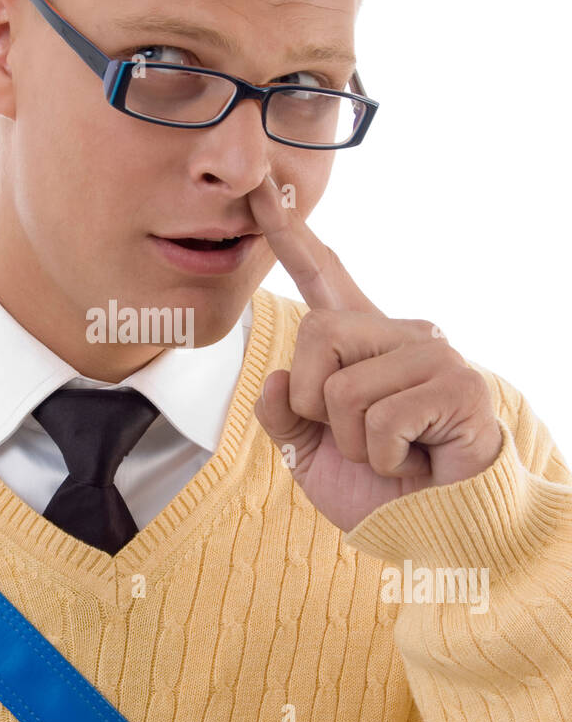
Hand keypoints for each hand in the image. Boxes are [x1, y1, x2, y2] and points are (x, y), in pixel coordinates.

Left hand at [249, 176, 502, 532]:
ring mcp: (433, 355)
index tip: (263, 188)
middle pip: (317, 335)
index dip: (291, 234)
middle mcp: (400, 334)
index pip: (323, 278)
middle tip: (357, 439)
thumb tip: (279, 378)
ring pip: (344, 389)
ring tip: (392, 452)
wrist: (433, 533)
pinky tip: (413, 461)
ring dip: (353, 443)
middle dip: (317, 404)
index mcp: (362, 342)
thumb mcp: (310, 452)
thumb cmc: (378, 489)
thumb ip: (284, 412)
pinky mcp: (457, 386)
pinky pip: (379, 420)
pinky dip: (382, 458)